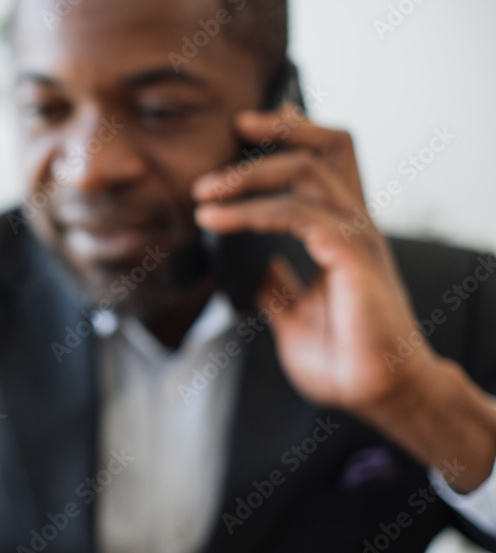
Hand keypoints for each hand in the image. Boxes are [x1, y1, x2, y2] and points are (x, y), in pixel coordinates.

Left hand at [191, 104, 436, 410]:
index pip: (327, 161)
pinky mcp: (352, 257)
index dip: (292, 135)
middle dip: (275, 131)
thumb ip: (278, 288)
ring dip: (246, 176)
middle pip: (325, 148)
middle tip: (227, 138)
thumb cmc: (346, 359)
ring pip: (305, 172)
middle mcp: (352, 226)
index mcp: (341, 234)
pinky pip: (297, 214)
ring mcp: (355, 238)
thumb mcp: (295, 315)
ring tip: (203, 194)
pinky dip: (251, 211)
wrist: (377, 394)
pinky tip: (217, 220)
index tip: (247, 128)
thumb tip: (254, 272)